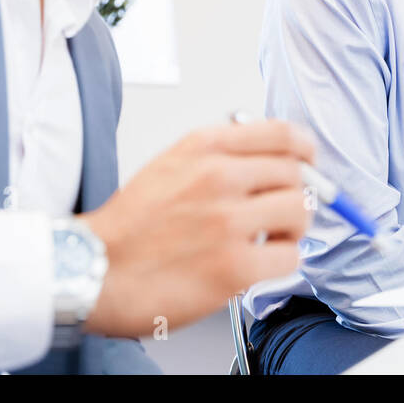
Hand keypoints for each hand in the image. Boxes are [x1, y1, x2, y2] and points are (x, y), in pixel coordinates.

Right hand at [79, 119, 314, 337]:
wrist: (94, 269)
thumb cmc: (130, 226)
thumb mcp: (170, 165)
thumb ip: (218, 156)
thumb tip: (272, 159)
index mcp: (204, 147)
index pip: (281, 133)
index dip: (304, 148)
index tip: (309, 161)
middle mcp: (219, 177)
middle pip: (296, 174)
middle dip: (297, 194)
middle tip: (284, 212)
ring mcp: (229, 221)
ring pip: (300, 212)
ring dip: (292, 228)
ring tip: (271, 238)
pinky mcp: (235, 266)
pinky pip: (290, 257)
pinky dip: (282, 261)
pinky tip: (259, 263)